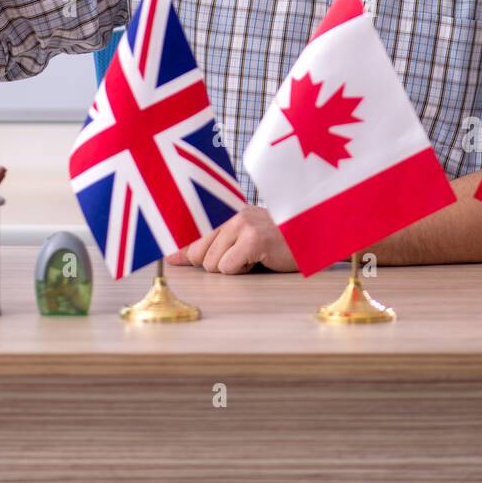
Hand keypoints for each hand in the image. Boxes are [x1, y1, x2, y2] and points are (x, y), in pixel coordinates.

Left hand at [166, 205, 297, 273]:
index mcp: (225, 211)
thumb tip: (171, 258)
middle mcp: (230, 213)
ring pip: (211, 263)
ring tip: (252, 257)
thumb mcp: (238, 239)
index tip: (171, 260)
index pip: (190, 234)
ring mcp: (242, 224)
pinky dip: (242, 271)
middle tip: (239, 258)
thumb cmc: (274, 243)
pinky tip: (258, 260)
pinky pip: (228, 267)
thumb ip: (205, 246)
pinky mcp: (253, 239)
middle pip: (196, 254)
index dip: (183, 252)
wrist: (310, 237)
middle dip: (214, 264)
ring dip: (231, 269)